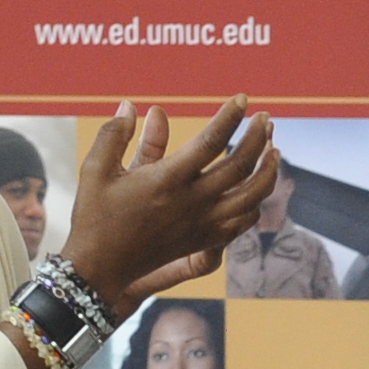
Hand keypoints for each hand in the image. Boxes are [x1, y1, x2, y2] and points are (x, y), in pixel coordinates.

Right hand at [56, 100, 280, 313]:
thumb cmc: (94, 216)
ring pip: (251, 197)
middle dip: (259, 137)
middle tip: (266, 118)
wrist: (99, 269)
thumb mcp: (95, 169)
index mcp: (167, 180)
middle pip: (240, 165)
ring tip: (274, 150)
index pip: (211, 141)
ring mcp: (201, 224)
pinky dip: (255, 204)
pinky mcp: (203, 241)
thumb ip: (114, 134)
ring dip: (268, 170)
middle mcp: (191, 202)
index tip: (243, 99)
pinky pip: (242, 223)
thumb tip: (130, 105)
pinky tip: (257, 189)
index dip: (231, 116)